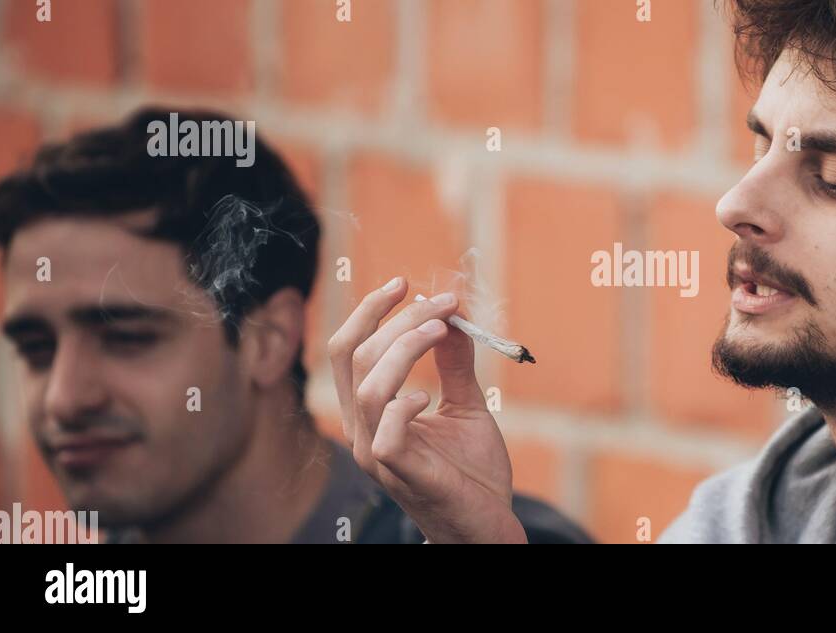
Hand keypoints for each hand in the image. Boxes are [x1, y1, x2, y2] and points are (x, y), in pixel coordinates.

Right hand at [328, 277, 526, 542]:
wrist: (487, 525)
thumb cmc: (471, 472)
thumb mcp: (466, 406)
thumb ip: (454, 364)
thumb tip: (452, 316)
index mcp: (370, 411)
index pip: (348, 350)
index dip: (370, 312)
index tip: (405, 285)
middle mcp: (363, 429)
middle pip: (354, 357)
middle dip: (395, 320)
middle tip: (442, 303)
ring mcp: (376, 454)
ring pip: (367, 388)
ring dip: (405, 349)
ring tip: (441, 331)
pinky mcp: (400, 473)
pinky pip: (385, 433)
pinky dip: (403, 405)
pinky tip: (428, 396)